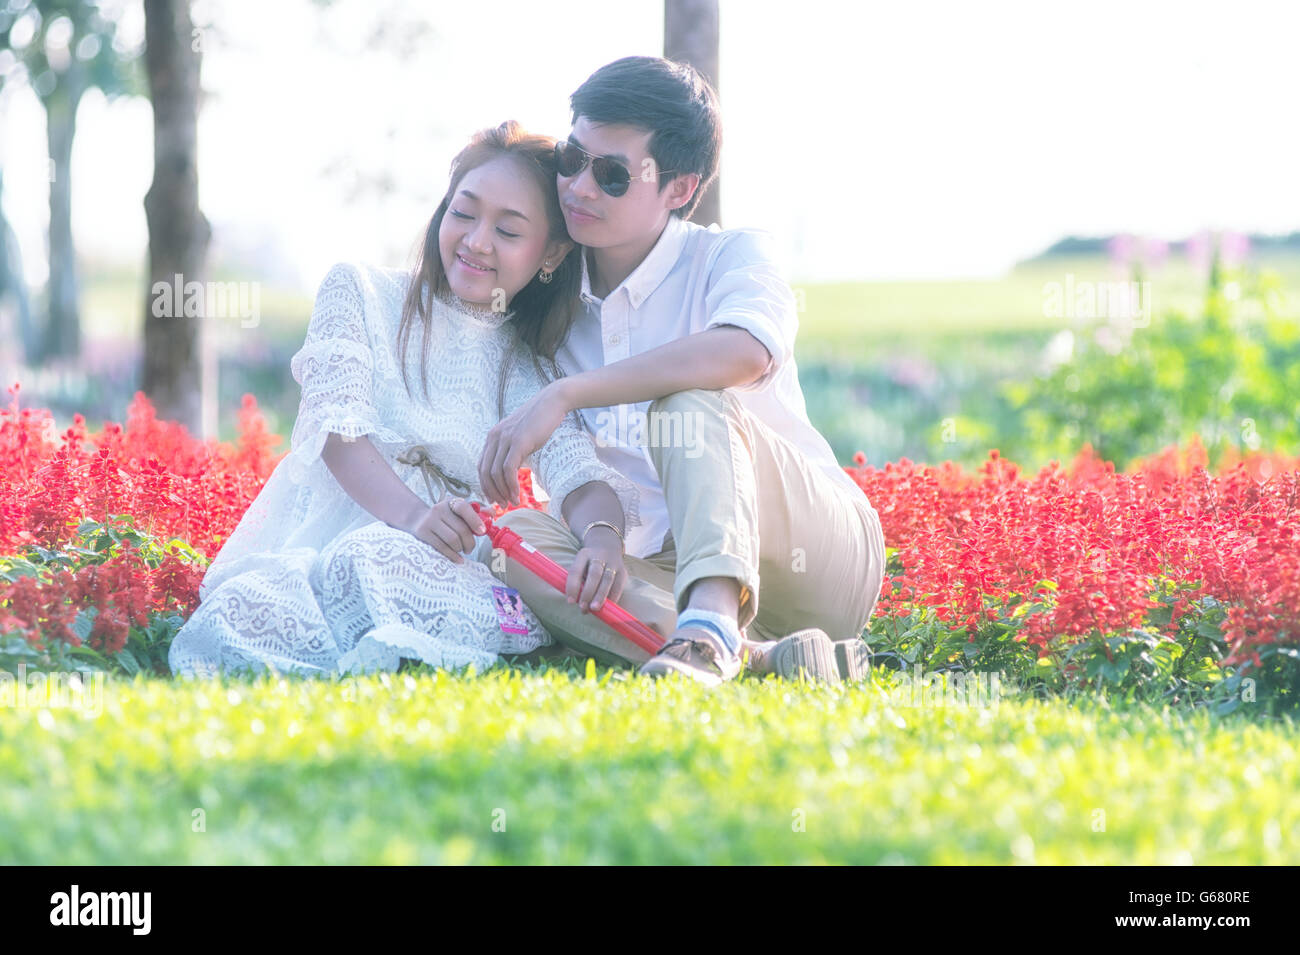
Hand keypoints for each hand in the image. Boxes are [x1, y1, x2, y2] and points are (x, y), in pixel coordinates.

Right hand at [400, 496, 485, 564]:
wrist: (417, 519)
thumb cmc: (444, 518)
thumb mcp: (457, 512)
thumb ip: (475, 512)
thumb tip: (492, 514)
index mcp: (451, 502)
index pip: (464, 508)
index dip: (475, 520)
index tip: (482, 532)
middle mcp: (439, 509)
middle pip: (461, 529)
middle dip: (470, 542)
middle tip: (470, 548)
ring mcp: (429, 521)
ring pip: (452, 540)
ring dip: (460, 549)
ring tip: (461, 550)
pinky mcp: (422, 533)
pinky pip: (442, 547)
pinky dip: (453, 556)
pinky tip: (458, 559)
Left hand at [479, 383, 568, 507]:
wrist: (552, 402)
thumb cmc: (539, 421)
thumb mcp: (519, 436)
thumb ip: (511, 450)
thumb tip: (510, 470)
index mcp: (493, 436)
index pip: (481, 466)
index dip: (485, 485)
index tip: (493, 498)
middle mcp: (495, 437)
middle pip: (485, 472)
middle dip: (492, 492)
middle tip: (501, 505)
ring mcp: (505, 439)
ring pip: (496, 473)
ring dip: (502, 492)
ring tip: (511, 503)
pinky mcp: (518, 442)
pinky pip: (509, 469)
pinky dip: (511, 486)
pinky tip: (516, 495)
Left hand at [567, 526, 625, 612]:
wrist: (607, 546)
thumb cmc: (588, 563)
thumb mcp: (580, 564)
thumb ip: (577, 580)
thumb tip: (576, 601)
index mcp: (584, 554)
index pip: (576, 570)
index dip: (572, 586)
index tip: (570, 602)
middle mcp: (599, 556)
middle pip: (594, 574)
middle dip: (588, 592)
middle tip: (583, 607)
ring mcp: (613, 562)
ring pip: (608, 579)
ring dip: (600, 596)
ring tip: (594, 609)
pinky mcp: (623, 570)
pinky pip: (618, 585)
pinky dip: (613, 597)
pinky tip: (607, 606)